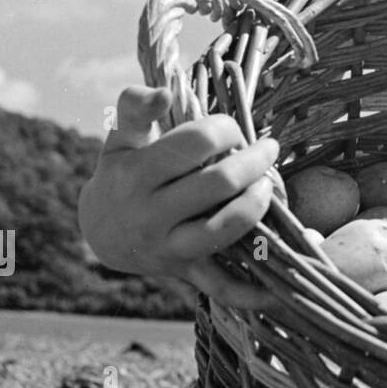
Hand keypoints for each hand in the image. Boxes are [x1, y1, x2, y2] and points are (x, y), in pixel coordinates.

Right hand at [78, 85, 279, 310]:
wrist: (102, 233)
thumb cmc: (123, 172)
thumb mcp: (121, 138)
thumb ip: (135, 106)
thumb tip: (163, 93)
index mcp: (136, 174)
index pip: (197, 142)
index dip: (226, 129)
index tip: (233, 130)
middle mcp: (151, 214)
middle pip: (219, 183)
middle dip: (255, 161)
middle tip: (268, 149)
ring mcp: (169, 248)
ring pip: (225, 229)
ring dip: (259, 205)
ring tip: (270, 186)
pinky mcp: (187, 274)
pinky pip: (224, 288)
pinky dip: (254, 294)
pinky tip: (284, 288)